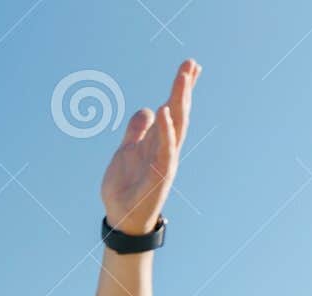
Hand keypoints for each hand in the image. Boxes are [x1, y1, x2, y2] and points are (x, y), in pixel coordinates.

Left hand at [100, 59, 199, 235]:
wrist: (120, 217)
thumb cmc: (125, 187)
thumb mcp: (126, 152)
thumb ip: (136, 131)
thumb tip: (148, 109)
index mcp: (157, 141)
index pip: (172, 109)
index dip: (180, 89)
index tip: (190, 66)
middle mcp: (165, 148)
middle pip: (178, 113)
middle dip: (184, 88)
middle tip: (191, 62)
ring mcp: (165, 160)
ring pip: (176, 126)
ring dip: (180, 101)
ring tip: (183, 77)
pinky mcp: (160, 174)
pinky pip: (165, 149)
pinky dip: (166, 130)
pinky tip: (165, 110)